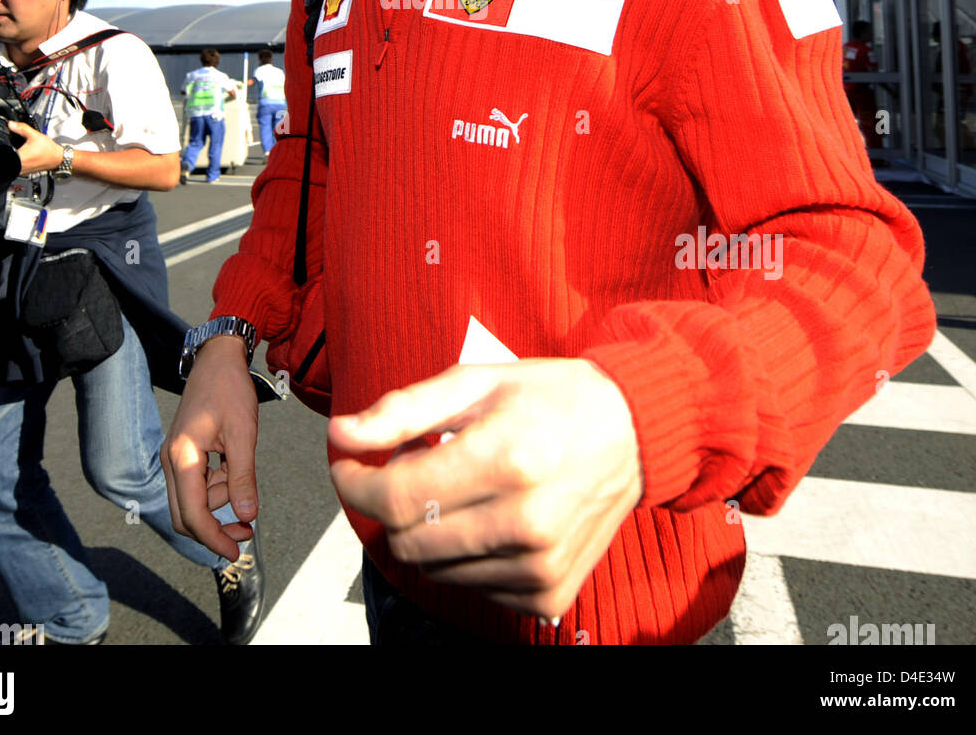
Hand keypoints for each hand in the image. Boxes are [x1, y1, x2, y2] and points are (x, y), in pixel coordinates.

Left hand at [5, 121, 63, 173]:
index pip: (2, 156)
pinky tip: (22, 155)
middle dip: (5, 152)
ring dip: (10, 158)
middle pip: (4, 161)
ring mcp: (21, 171)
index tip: (5, 143)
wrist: (58, 158)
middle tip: (15, 146)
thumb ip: (21, 128)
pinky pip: (14, 167)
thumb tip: (11, 124)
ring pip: (8, 165)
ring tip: (20, 150)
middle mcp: (19, 168)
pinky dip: (15, 161)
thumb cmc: (49, 150)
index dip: (0, 148)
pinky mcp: (24, 172)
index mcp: (20, 159)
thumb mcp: (35, 135)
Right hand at [162, 336, 259, 560]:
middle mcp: (171, 460)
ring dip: (220, 501)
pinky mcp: (182, 453)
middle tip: (247, 531)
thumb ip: (243, 476)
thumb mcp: (243, 433)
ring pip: (193, 501)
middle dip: (215, 527)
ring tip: (242, 473)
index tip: (237, 551)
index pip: (192, 514)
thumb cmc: (229, 388)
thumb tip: (246, 515)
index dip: (213, 539)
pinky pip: (196, 484)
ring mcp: (174, 457)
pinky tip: (233, 469)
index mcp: (182, 456)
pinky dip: (217, 486)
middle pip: (185, 515)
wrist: (218, 358)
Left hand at [328, 359, 642, 621]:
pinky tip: (484, 515)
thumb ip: (403, 410)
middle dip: (389, 505)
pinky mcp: (549, 593)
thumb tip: (343, 433)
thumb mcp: (475, 382)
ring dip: (425, 529)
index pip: (396, 496)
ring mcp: (540, 565)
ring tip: (456, 486)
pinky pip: (470, 587)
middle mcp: (525, 521)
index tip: (348, 465)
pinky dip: (461, 555)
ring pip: (433, 570)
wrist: (632, 432)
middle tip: (409, 467)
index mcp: (506, 458)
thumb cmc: (551, 399)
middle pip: (408, 540)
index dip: (355, 483)